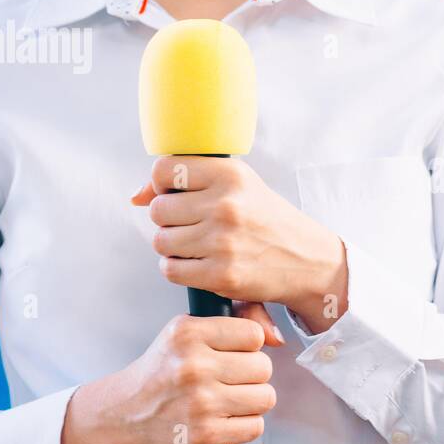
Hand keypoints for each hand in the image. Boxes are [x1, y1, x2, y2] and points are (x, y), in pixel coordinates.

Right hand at [61, 308, 280, 443]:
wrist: (126, 413)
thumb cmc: (164, 370)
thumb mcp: (187, 332)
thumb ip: (234, 322)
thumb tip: (277, 336)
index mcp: (188, 335)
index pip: (253, 335)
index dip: (248, 346)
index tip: (232, 353)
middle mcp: (193, 367)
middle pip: (264, 367)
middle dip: (251, 374)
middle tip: (229, 380)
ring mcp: (200, 404)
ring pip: (265, 397)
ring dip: (252, 401)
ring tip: (228, 399)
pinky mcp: (206, 436)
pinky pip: (256, 427)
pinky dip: (244, 425)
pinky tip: (224, 418)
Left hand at [132, 156, 348, 332]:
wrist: (307, 260)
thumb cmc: (267, 221)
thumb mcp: (238, 187)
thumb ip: (187, 183)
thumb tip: (136, 196)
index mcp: (230, 174)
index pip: (164, 169)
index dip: (163, 185)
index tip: (179, 196)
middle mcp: (226, 204)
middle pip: (158, 210)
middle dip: (169, 221)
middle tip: (195, 227)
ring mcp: (223, 240)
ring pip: (161, 241)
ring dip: (174, 248)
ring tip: (200, 247)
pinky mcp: (221, 274)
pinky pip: (171, 270)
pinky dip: (180, 270)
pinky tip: (201, 265)